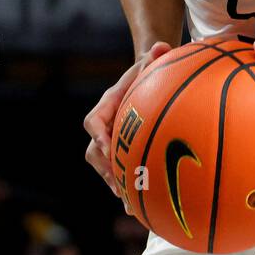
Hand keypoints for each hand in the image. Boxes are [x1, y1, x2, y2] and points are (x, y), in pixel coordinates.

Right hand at [84, 41, 171, 203]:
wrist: (147, 79)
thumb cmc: (150, 70)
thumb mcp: (153, 60)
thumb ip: (156, 54)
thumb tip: (161, 46)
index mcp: (109, 105)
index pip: (93, 121)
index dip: (97, 135)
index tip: (107, 146)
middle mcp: (107, 126)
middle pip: (94, 152)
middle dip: (104, 169)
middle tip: (118, 184)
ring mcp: (113, 141)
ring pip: (104, 167)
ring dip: (114, 183)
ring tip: (129, 201)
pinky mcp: (124, 152)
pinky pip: (120, 173)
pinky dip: (128, 190)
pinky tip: (141, 208)